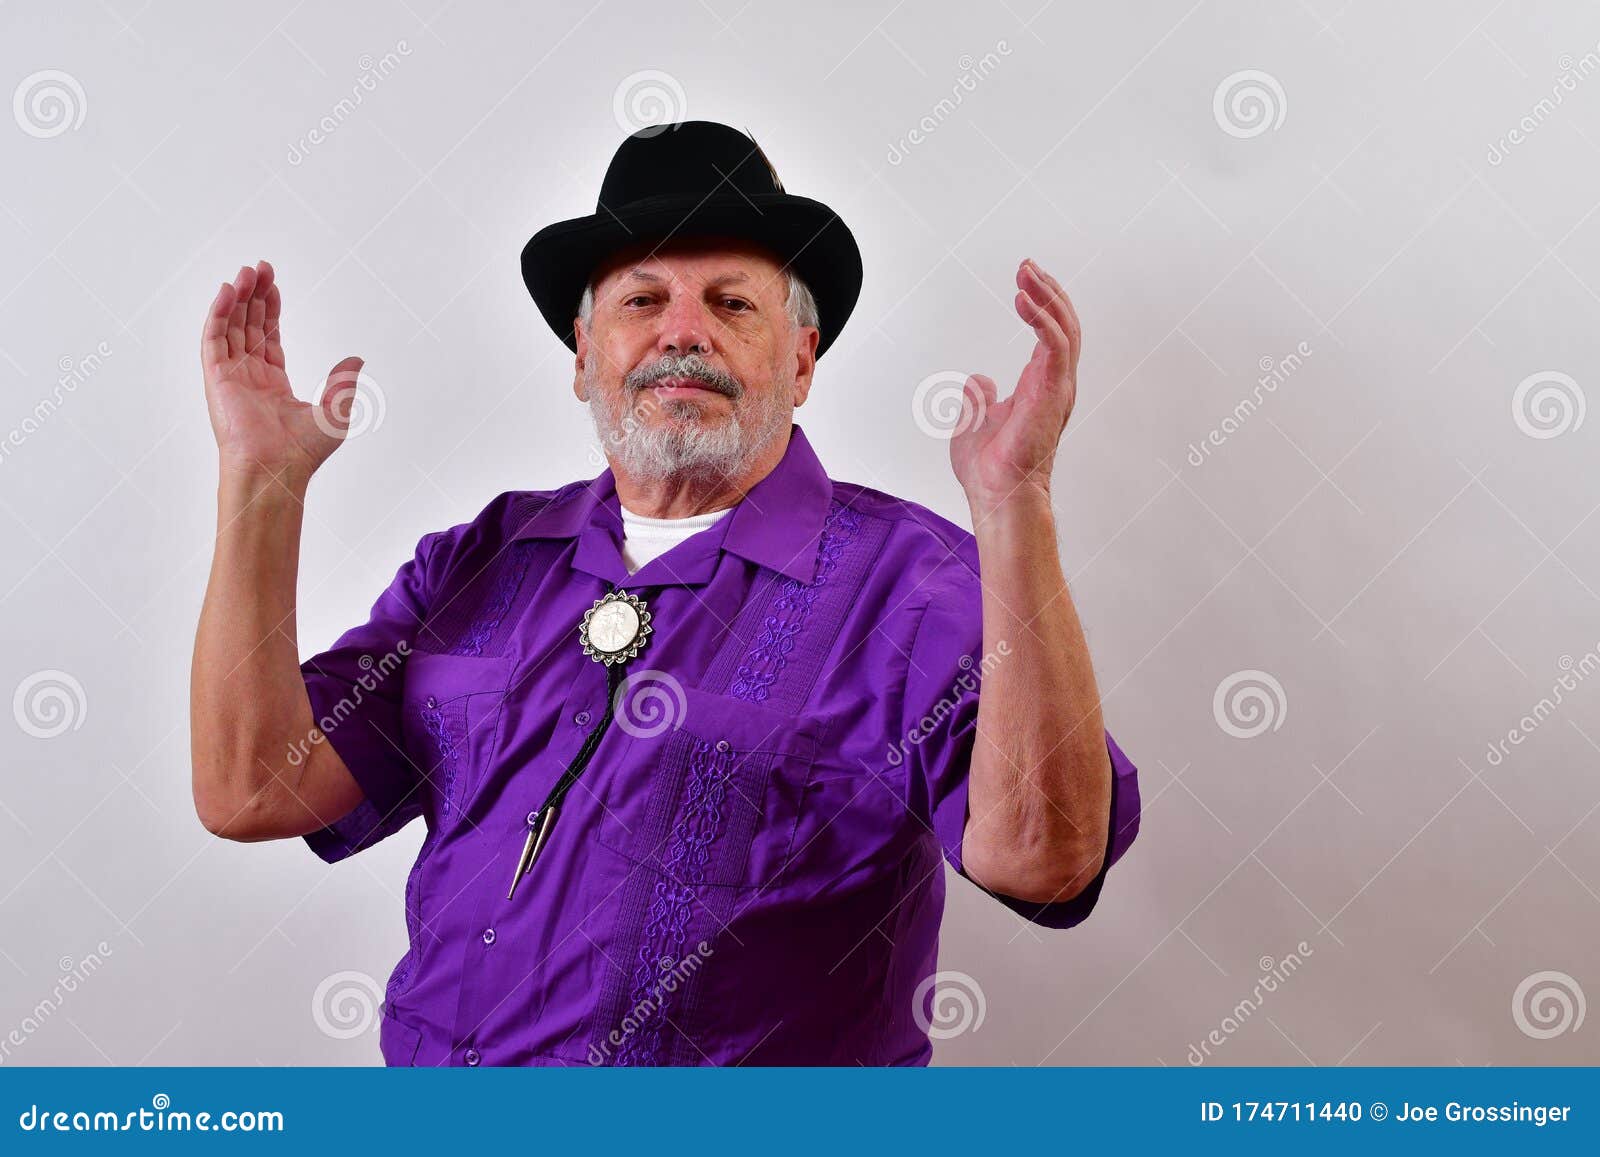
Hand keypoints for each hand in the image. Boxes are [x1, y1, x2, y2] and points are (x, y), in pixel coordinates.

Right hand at [201, 260, 363, 482]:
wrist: (277, 468)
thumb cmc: (303, 451)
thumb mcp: (335, 411)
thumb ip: (342, 382)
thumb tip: (356, 359)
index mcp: (273, 385)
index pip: (268, 337)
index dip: (270, 310)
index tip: (273, 284)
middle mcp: (249, 378)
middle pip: (248, 326)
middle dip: (253, 296)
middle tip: (259, 267)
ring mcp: (230, 377)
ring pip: (230, 327)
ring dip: (236, 298)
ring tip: (246, 272)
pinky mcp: (215, 378)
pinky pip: (213, 338)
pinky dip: (218, 313)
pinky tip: (227, 291)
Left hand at [949, 258, 1080, 514]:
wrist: (997, 494)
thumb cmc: (990, 470)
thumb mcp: (975, 422)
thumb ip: (978, 399)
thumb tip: (976, 382)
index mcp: (1042, 387)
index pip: (1053, 335)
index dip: (1043, 305)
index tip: (1025, 280)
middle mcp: (1056, 384)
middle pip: (1064, 324)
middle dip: (1048, 291)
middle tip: (1026, 267)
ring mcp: (1057, 387)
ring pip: (1063, 328)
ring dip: (1046, 297)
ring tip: (1025, 274)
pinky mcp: (1051, 391)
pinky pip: (1053, 344)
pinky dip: (1041, 318)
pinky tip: (1022, 299)